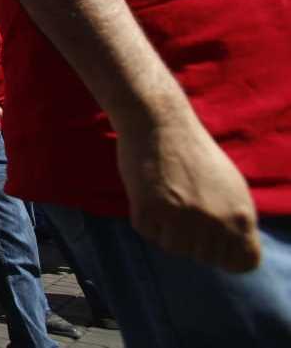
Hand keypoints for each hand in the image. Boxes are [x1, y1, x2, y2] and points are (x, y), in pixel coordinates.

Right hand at [117, 119, 261, 272]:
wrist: (160, 123)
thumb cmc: (194, 153)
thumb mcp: (231, 186)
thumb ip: (236, 220)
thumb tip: (233, 255)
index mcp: (241, 215)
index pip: (243, 263)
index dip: (225, 254)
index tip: (212, 239)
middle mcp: (214, 220)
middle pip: (203, 257)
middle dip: (191, 238)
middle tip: (182, 207)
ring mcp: (181, 216)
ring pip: (173, 249)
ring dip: (166, 229)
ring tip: (166, 199)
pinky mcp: (149, 210)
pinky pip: (147, 233)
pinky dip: (145, 217)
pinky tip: (149, 193)